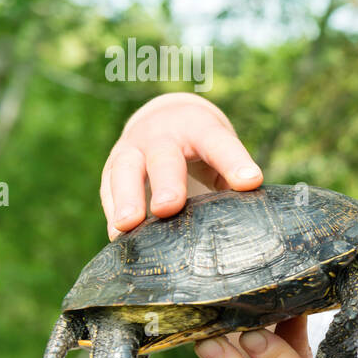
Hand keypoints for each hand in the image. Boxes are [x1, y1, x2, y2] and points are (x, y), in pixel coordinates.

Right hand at [102, 92, 263, 239]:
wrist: (166, 118)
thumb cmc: (203, 146)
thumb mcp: (221, 150)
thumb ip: (232, 176)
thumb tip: (249, 216)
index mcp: (199, 129)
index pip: (219, 143)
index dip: (234, 162)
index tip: (250, 181)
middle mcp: (162, 136)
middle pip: (164, 158)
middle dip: (167, 183)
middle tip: (169, 207)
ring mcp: (132, 149)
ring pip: (125, 171)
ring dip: (127, 198)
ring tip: (128, 226)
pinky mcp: (112, 167)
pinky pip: (107, 188)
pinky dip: (111, 211)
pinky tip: (117, 238)